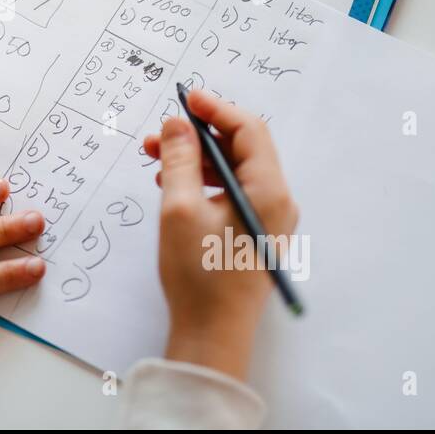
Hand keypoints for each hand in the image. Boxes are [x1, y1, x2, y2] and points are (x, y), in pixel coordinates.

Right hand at [142, 89, 297, 380]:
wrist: (212, 334)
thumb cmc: (199, 275)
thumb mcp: (179, 208)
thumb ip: (179, 159)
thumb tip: (177, 124)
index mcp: (269, 192)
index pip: (249, 130)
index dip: (216, 109)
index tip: (185, 99)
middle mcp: (277, 201)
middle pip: (243, 148)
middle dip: (200, 135)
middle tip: (161, 134)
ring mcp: (268, 218)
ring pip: (234, 170)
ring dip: (197, 158)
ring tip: (157, 159)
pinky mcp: (253, 232)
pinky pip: (232, 191)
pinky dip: (203, 181)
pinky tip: (173, 185)